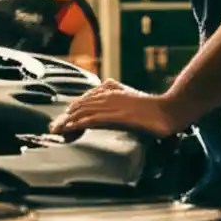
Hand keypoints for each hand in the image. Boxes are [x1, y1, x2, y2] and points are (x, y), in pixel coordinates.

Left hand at [48, 79, 188, 138]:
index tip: (61, 120)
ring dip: (68, 121)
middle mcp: (107, 96)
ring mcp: (112, 105)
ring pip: (84, 112)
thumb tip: (102, 91)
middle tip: (54, 127)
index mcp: (108, 91)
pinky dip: (81, 122)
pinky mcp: (118, 115)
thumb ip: (114, 94)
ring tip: (57, 129)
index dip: (70, 110)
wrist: (167, 110)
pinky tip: (72, 127)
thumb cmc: (150, 107)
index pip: (83, 100)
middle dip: (65, 117)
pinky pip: (95, 118)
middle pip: (79, 106)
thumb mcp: (128, 97)